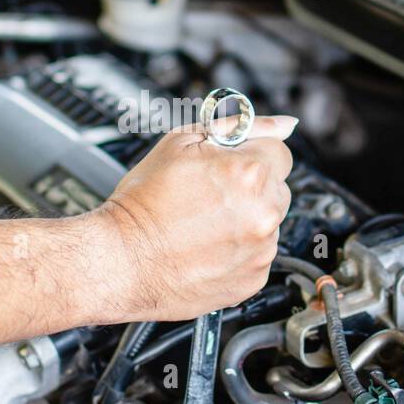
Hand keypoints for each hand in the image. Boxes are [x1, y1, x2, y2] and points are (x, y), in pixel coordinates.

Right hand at [91, 115, 297, 320]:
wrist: (120, 259)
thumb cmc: (142, 203)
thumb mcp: (182, 142)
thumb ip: (239, 127)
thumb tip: (283, 124)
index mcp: (250, 173)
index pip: (277, 151)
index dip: (247, 154)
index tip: (224, 167)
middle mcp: (264, 214)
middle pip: (276, 187)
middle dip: (250, 187)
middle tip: (208, 195)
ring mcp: (261, 250)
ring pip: (268, 223)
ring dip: (245, 219)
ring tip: (203, 225)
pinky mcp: (254, 279)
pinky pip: (258, 254)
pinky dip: (239, 250)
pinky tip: (207, 247)